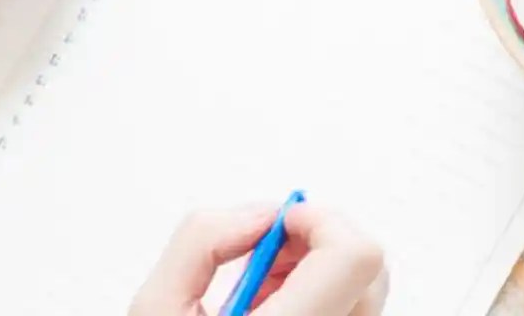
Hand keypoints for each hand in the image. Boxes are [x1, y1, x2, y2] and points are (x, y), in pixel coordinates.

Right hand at [130, 203, 387, 315]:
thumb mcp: (155, 310)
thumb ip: (202, 241)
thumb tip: (259, 216)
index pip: (354, 258)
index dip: (320, 220)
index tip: (281, 222)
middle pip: (368, 268)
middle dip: (316, 241)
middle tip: (264, 255)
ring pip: (366, 290)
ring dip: (317, 269)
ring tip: (260, 293)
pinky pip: (354, 313)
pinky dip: (320, 295)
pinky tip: (272, 312)